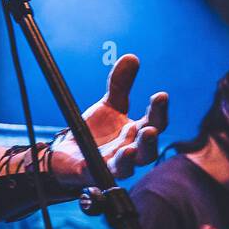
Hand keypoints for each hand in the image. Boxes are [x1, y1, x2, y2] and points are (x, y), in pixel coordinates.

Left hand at [50, 54, 167, 186]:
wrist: (68, 152)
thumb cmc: (95, 131)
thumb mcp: (108, 105)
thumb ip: (120, 84)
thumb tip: (131, 57)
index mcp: (137, 133)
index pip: (156, 122)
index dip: (159, 110)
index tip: (160, 95)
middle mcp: (131, 150)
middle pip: (149, 147)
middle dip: (153, 136)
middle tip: (152, 126)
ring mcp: (116, 163)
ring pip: (134, 163)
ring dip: (140, 151)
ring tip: (144, 136)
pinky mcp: (98, 171)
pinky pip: (111, 171)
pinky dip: (119, 163)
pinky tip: (121, 152)